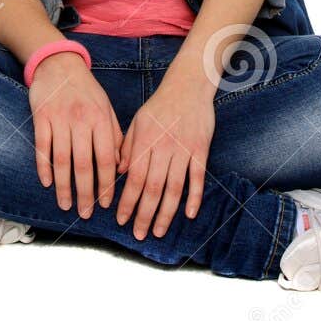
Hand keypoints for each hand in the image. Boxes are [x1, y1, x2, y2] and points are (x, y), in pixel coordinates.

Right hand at [29, 53, 123, 218]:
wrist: (60, 63)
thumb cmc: (87, 90)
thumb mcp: (107, 107)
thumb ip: (115, 135)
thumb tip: (120, 166)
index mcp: (101, 119)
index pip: (105, 158)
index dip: (106, 183)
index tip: (106, 204)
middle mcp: (81, 121)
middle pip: (83, 164)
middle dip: (85, 192)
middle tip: (86, 213)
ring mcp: (60, 119)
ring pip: (62, 159)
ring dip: (64, 186)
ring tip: (66, 205)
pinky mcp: (41, 117)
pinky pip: (42, 146)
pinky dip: (44, 166)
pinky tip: (47, 183)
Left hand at [115, 63, 216, 239]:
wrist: (188, 86)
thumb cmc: (160, 105)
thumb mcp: (138, 121)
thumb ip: (128, 147)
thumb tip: (120, 173)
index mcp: (145, 141)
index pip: (134, 178)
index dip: (127, 201)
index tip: (121, 219)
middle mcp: (163, 147)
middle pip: (153, 188)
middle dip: (144, 214)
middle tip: (139, 235)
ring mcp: (184, 149)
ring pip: (174, 188)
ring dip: (166, 213)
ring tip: (159, 231)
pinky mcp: (201, 149)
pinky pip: (198, 177)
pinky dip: (194, 197)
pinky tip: (190, 214)